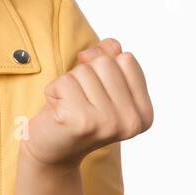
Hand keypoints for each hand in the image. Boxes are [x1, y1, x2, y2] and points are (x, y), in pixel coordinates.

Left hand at [22, 38, 153, 170]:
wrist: (52, 149)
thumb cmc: (77, 110)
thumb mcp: (100, 82)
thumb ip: (111, 57)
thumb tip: (110, 45)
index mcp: (144, 112)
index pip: (126, 59)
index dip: (103, 67)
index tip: (96, 92)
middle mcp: (132, 121)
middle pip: (105, 62)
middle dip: (84, 74)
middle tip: (79, 100)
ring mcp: (108, 123)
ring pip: (83, 71)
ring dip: (68, 84)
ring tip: (69, 106)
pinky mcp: (81, 122)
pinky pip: (64, 81)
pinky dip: (54, 91)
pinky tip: (58, 112)